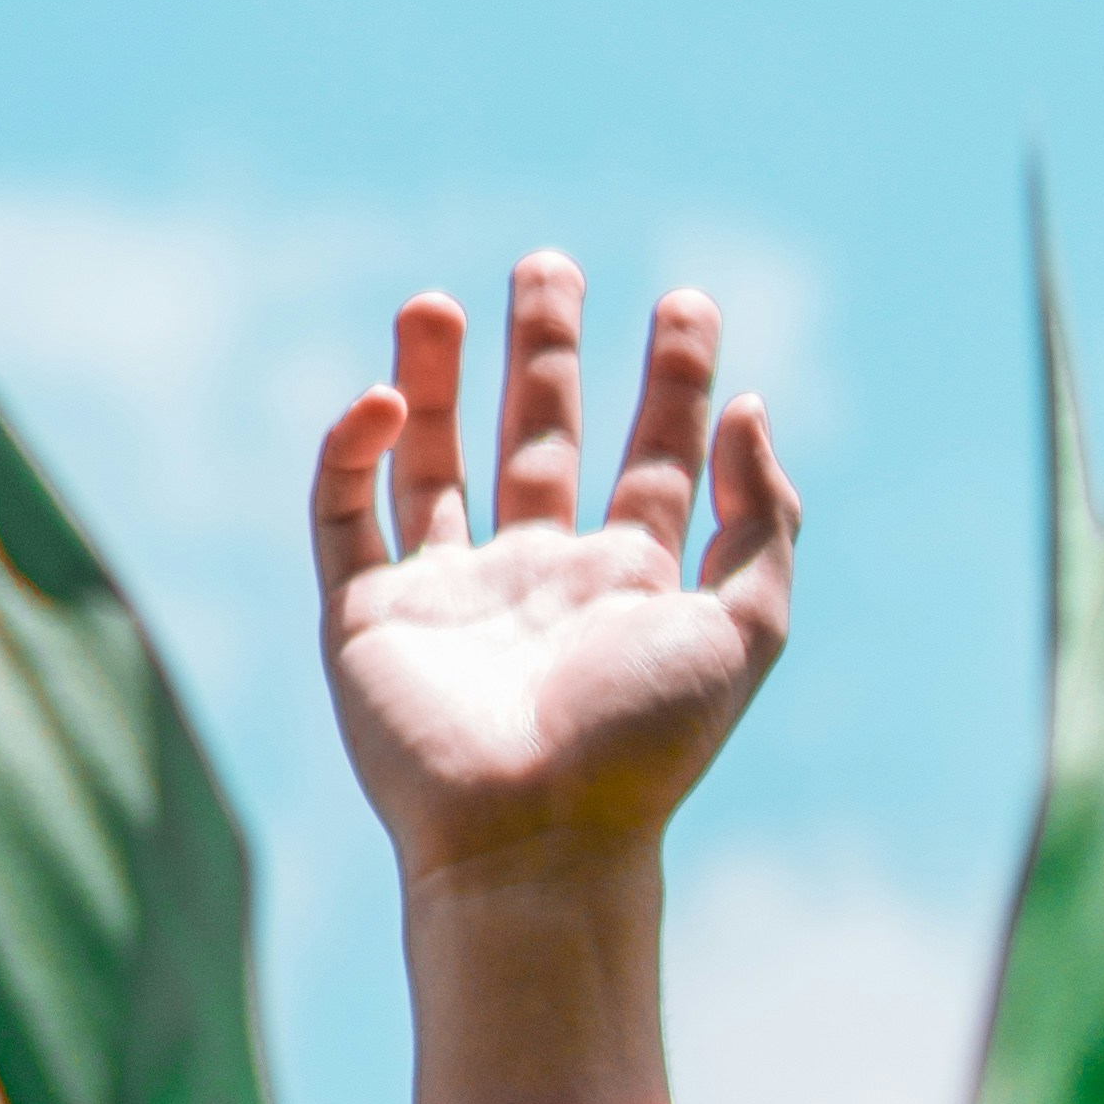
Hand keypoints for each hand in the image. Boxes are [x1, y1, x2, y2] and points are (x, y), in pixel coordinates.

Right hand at [310, 254, 799, 896]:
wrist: (531, 838)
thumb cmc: (643, 745)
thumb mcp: (747, 626)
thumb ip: (762, 516)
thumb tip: (751, 407)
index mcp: (628, 583)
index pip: (655, 456)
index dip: (674, 379)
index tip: (688, 302)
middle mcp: (538, 577)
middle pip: (539, 438)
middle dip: (545, 352)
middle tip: (548, 264)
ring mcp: (448, 596)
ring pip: (433, 462)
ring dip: (434, 379)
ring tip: (438, 300)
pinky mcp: (365, 616)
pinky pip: (341, 514)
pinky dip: (350, 450)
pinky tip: (382, 398)